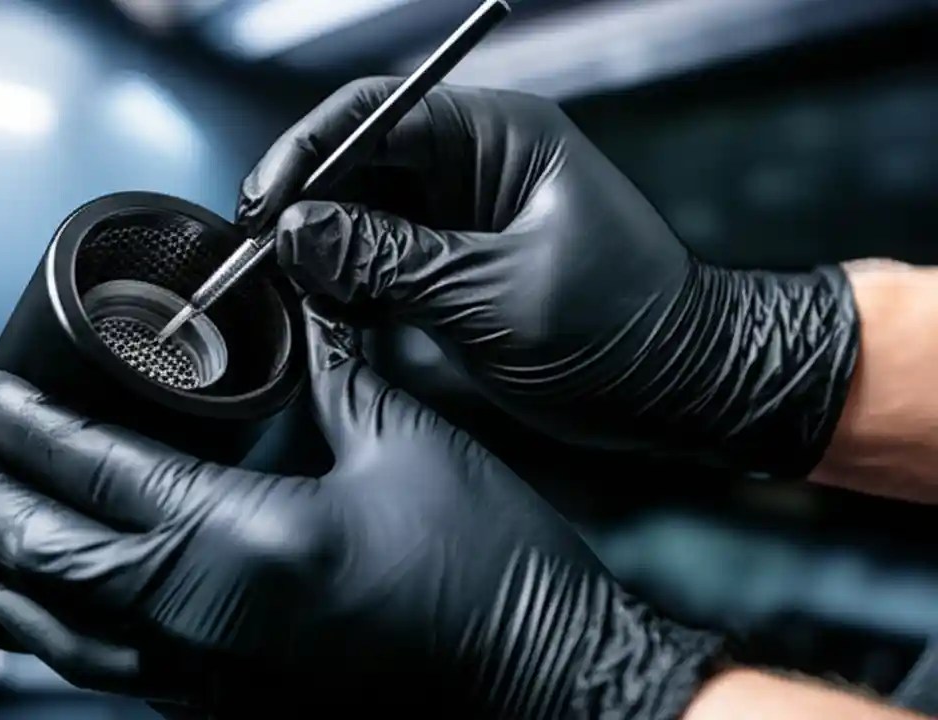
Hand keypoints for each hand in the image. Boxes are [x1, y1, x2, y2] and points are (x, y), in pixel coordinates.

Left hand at [0, 299, 723, 717]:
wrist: (544, 676)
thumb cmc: (489, 571)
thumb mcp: (406, 441)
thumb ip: (331, 364)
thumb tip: (293, 296)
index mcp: (245, 542)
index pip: (97, 470)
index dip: (24, 423)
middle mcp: (208, 621)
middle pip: (52, 556)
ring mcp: (214, 677)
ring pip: (64, 633)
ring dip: (4, 575)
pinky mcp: (233, 706)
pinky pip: (114, 673)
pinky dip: (61, 635)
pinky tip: (56, 612)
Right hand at [241, 77, 858, 476]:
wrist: (683, 388)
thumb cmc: (622, 330)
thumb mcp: (493, 294)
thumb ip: (388, 260)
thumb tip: (295, 230)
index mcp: (498, 137)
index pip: (378, 112)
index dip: (309, 150)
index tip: (264, 203)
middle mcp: (475, 164)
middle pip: (359, 161)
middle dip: (306, 206)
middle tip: (259, 258)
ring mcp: (463, 216)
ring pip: (362, 214)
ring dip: (322, 252)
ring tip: (291, 293)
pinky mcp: (455, 266)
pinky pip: (381, 260)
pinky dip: (350, 285)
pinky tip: (330, 314)